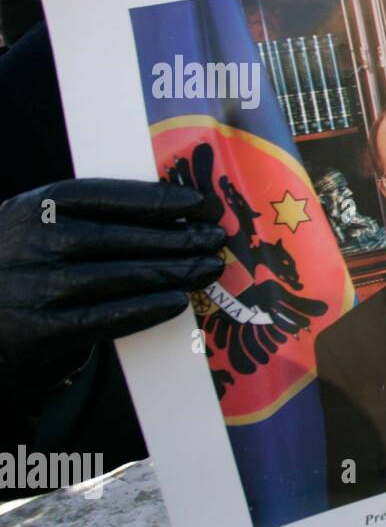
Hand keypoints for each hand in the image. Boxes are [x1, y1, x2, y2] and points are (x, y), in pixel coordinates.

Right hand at [0, 179, 226, 382]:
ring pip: (118, 276)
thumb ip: (90, 219)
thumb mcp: (42, 231)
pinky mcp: (40, 331)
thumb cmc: (31, 270)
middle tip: (216, 239)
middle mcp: (29, 244)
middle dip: (175, 237)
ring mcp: (32, 288)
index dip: (152, 198)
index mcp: (32, 208)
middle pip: (117, 236)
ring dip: (172, 272)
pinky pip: (105, 317)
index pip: (99, 195)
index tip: (197, 202)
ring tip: (210, 267)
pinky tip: (178, 301)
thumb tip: (178, 212)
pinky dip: (146, 308)